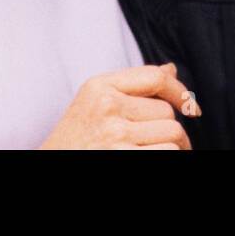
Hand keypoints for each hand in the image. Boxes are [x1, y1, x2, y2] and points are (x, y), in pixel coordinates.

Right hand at [40, 63, 198, 148]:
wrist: (44, 166)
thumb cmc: (74, 141)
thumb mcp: (94, 105)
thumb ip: (132, 87)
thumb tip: (171, 69)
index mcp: (98, 86)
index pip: (155, 77)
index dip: (179, 91)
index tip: (190, 106)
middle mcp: (107, 106)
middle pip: (167, 111)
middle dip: (170, 129)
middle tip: (160, 143)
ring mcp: (115, 134)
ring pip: (173, 134)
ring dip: (174, 148)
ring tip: (157, 152)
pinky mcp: (123, 158)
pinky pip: (168, 152)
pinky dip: (169, 156)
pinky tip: (154, 157)